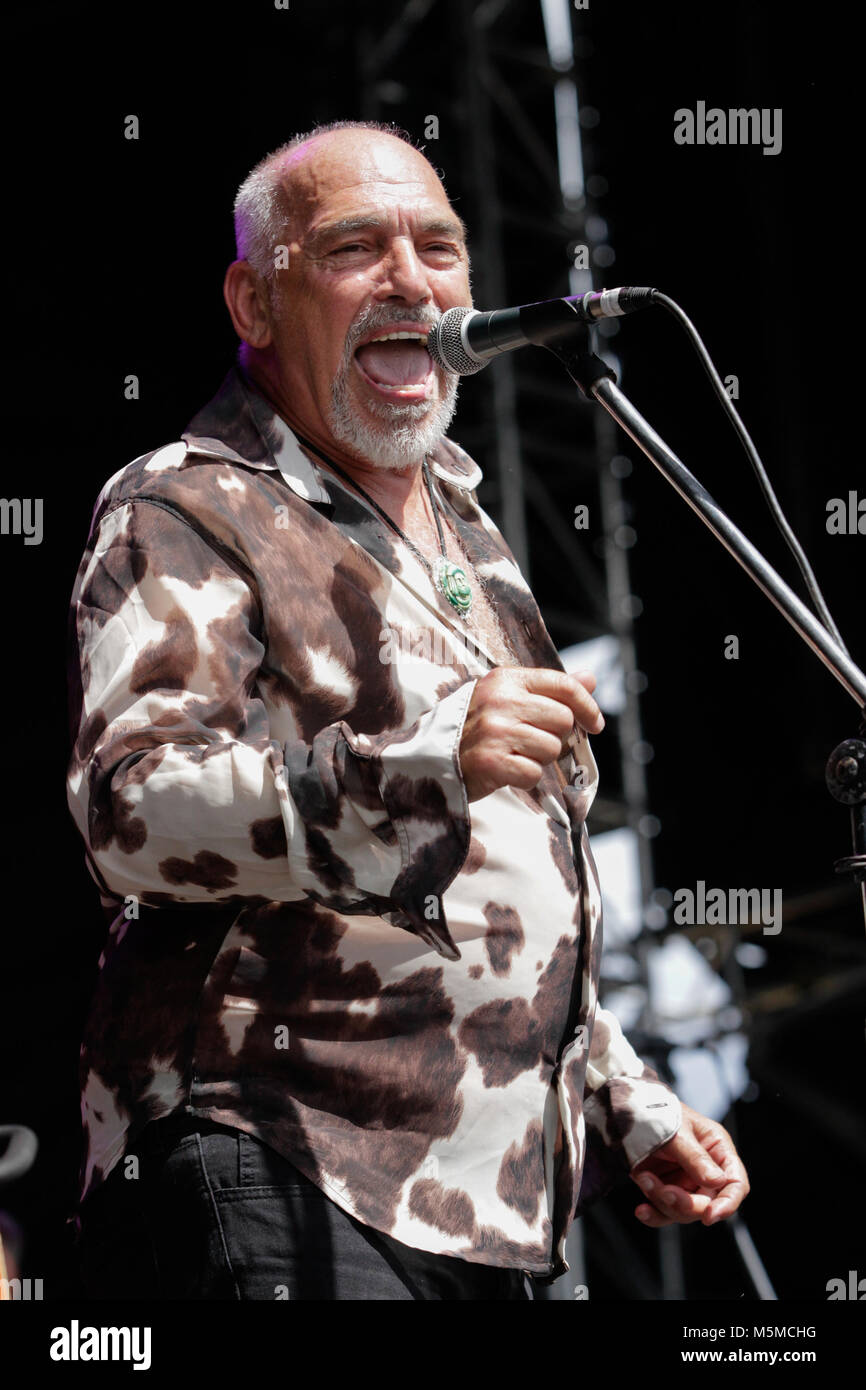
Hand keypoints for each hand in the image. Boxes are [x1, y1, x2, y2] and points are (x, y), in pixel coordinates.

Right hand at [458, 667, 603, 801]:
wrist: (429, 758)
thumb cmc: (474, 729)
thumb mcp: (507, 699)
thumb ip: (550, 689)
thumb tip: (590, 678)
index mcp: (506, 679)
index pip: (564, 685)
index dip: (587, 706)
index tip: (594, 724)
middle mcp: (501, 701)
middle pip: (563, 720)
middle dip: (555, 737)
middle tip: (531, 742)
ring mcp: (495, 731)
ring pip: (551, 749)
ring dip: (538, 759)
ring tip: (513, 755)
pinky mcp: (491, 762)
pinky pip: (533, 773)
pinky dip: (525, 777)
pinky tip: (506, 770)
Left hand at [629, 1102, 749, 1226]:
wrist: (626, 1113)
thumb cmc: (656, 1112)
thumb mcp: (677, 1131)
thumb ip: (695, 1157)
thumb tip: (718, 1181)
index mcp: (718, 1149)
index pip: (736, 1183)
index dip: (728, 1203)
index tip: (710, 1215)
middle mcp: (706, 1170)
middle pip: (709, 1204)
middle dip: (686, 1204)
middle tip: (665, 1191)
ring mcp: (685, 1183)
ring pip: (685, 1212)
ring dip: (663, 1202)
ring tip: (644, 1178)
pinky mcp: (666, 1191)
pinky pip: (665, 1213)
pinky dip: (654, 1215)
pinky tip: (642, 1210)